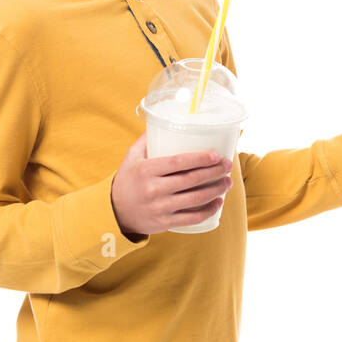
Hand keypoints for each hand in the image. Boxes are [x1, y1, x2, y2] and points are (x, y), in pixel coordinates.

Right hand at [110, 133, 235, 238]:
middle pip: (191, 180)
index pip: (178, 162)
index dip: (200, 158)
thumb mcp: (131, 157)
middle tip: (228, 165)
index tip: (216, 154)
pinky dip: (208, 211)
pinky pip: (191, 218)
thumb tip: (164, 119)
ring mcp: (160, 207)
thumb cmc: (127, 180)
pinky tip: (218, 202)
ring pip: (195, 199)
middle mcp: (153, 189)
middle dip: (214, 172)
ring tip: (227, 182)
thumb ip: (147, 140)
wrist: (114, 212)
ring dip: (216, 190)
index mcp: (146, 170)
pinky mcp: (164, 222)